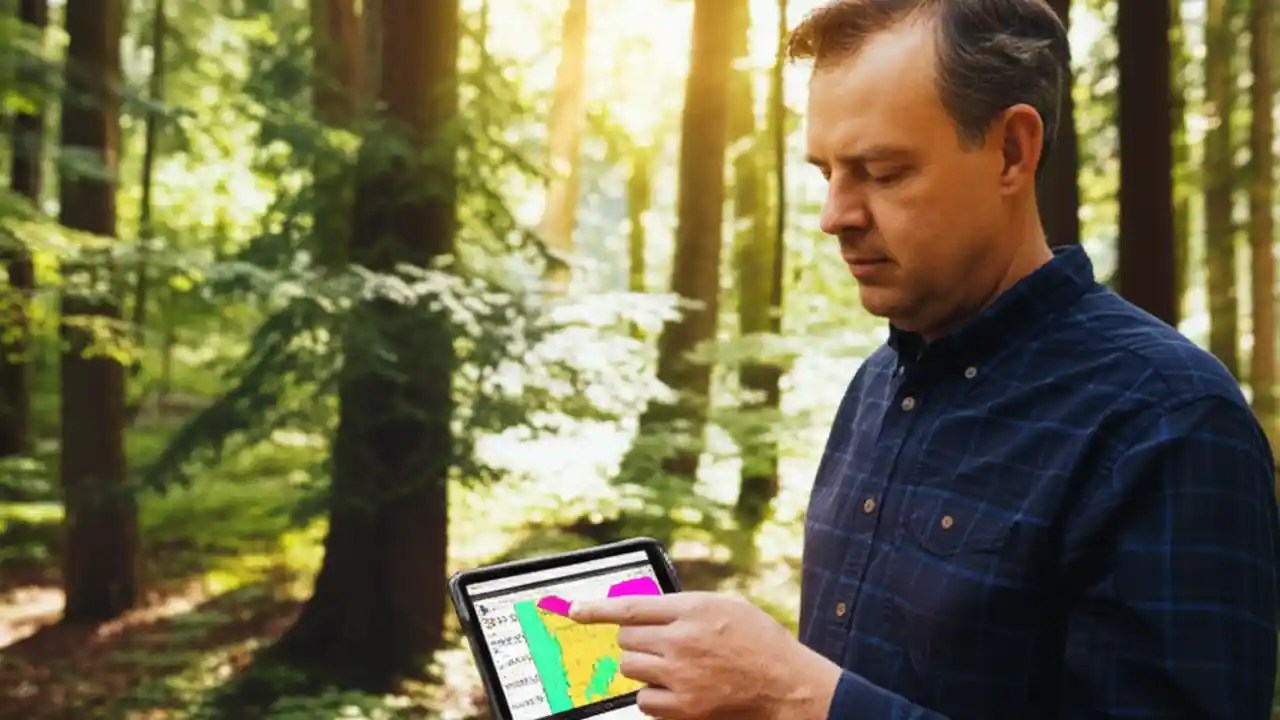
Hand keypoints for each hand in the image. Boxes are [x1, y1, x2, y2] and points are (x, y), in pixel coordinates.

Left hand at [570, 591, 841, 719]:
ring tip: (671, 666)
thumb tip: (645, 610)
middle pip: (626, 639)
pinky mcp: (683, 708)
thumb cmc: (761, 643)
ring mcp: (680, 676)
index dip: (596, 609)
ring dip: (642, 667)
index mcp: (692, 609)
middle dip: (635, 642)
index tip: (575, 611)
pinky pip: (644, 699)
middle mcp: (682, 640)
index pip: (630, 607)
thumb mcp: (726, 606)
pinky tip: (675, 689)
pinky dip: (653, 695)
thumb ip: (685, 606)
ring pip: (630, 668)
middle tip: (659, 645)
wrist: (787, 686)